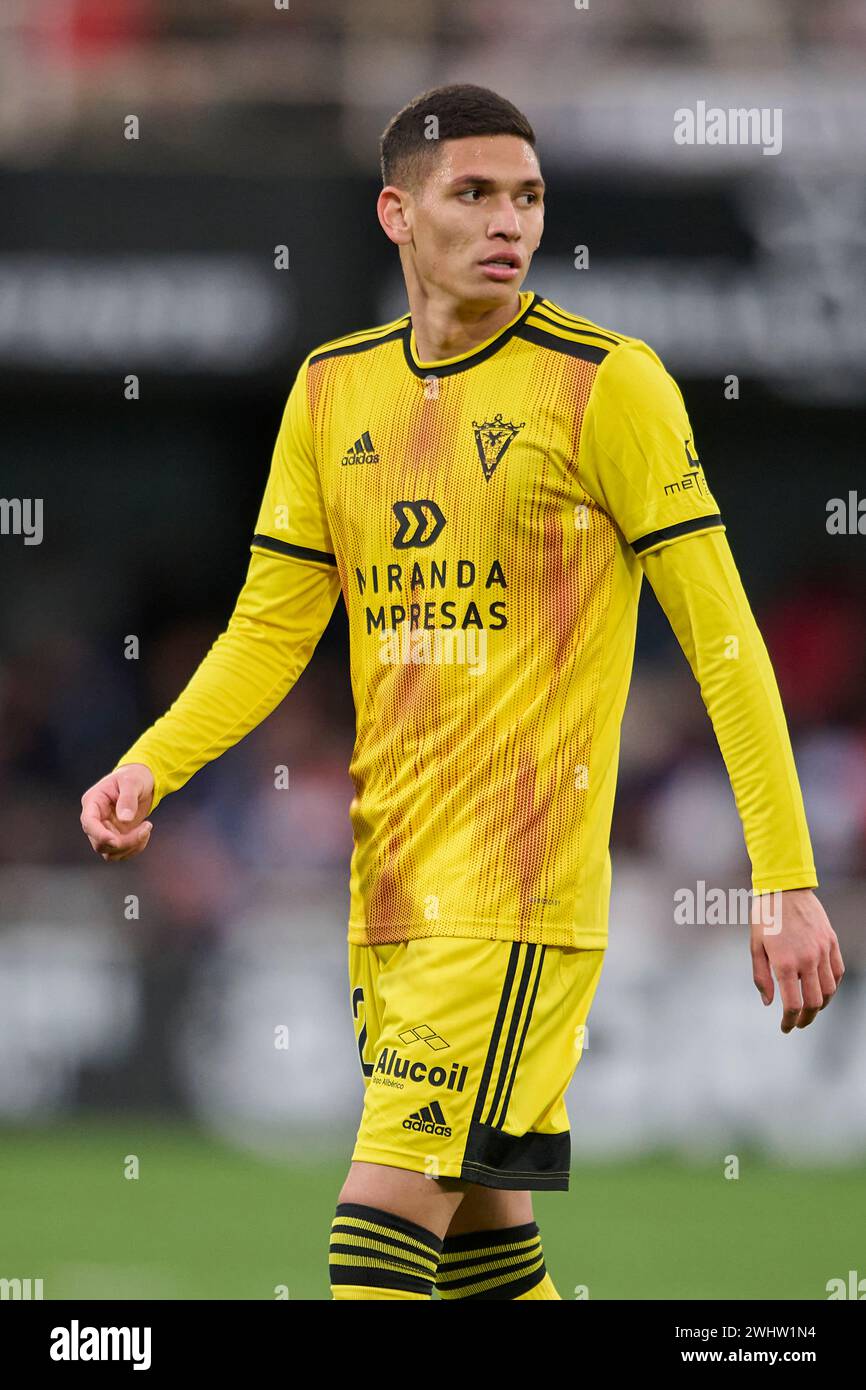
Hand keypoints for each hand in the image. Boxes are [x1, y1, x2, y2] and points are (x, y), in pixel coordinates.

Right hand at [80, 764, 154, 861]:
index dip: (99, 834)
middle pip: (100, 842)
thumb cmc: (134, 776)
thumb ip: (127, 799)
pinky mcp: (116, 837)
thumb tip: (124, 819)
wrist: (142, 781)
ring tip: (147, 828)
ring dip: (130, 847)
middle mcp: (96, 818)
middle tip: (146, 827)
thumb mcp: (132, 781)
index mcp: (93, 802)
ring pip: (110, 852)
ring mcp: (105, 830)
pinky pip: (121, 852)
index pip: (89, 822)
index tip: (115, 841)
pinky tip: (145, 833)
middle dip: (124, 842)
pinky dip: (135, 848)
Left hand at [750, 888, 843, 1032]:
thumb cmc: (764, 916)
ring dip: (821, 1005)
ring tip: (810, 1009)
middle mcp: (807, 960)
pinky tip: (822, 989)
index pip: (793, 1005)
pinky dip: (832, 986)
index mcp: (785, 962)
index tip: (785, 1028)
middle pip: (814, 1003)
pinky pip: (837, 972)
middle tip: (797, 1024)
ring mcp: (822, 951)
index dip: (789, 1021)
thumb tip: (768, 1002)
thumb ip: (761, 976)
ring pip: (830, 990)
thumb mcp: (755, 946)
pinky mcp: (831, 942)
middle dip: (806, 1019)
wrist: (784, 887)